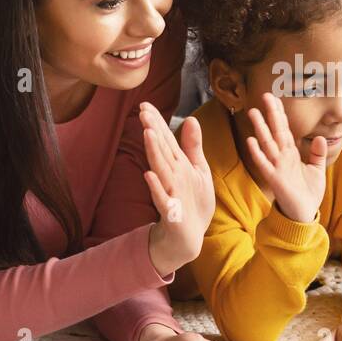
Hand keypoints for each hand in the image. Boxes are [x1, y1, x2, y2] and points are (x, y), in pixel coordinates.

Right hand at [141, 101, 214, 275]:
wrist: (190, 235)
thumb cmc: (193, 201)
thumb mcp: (198, 170)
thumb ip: (192, 146)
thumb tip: (190, 118)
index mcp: (178, 164)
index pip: (165, 140)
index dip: (157, 122)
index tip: (145, 105)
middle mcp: (171, 175)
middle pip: (161, 150)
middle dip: (153, 131)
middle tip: (143, 112)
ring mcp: (169, 192)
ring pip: (160, 169)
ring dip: (154, 153)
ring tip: (148, 134)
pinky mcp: (172, 211)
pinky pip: (162, 198)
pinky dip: (155, 187)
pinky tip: (148, 176)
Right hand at [244, 92, 326, 223]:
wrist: (304, 214)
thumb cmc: (308, 193)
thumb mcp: (317, 171)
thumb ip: (317, 154)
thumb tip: (319, 137)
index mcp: (291, 154)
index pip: (284, 129)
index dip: (280, 114)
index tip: (276, 98)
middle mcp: (282, 157)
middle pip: (275, 131)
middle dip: (270, 114)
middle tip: (264, 95)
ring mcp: (277, 167)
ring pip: (267, 143)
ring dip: (260, 127)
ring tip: (253, 111)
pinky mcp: (275, 179)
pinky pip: (264, 164)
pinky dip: (258, 153)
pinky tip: (251, 141)